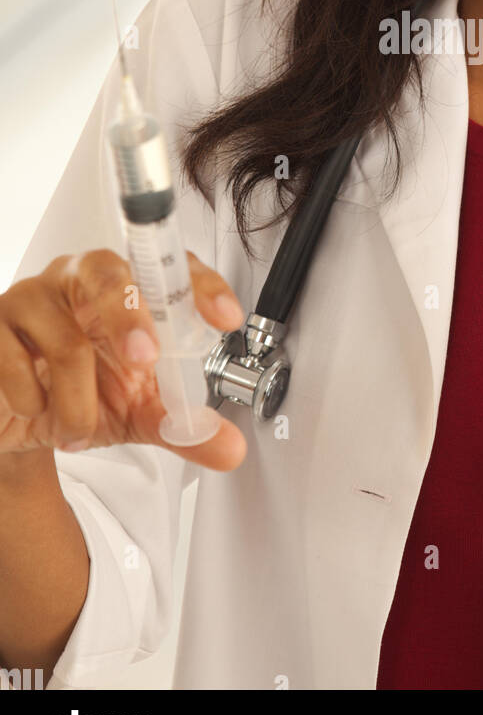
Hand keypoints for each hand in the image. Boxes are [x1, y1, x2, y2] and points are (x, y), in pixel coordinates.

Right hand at [0, 249, 248, 467]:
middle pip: (109, 273)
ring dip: (79, 404)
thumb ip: (183, 426)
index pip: (169, 267)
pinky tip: (38, 409)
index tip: (226, 318)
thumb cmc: (81, 394)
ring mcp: (32, 296)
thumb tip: (229, 447)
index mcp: (127, 288)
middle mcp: (80, 278)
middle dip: (131, 318)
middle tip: (145, 359)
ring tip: (78, 429)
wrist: (18, 418)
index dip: (200, 286)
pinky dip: (35, 404)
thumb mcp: (139, 414)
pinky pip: (15, 364)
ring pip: (66, 341)